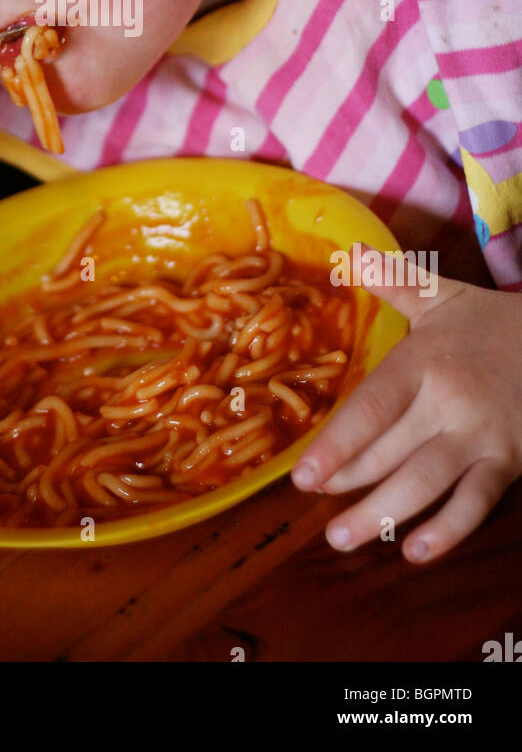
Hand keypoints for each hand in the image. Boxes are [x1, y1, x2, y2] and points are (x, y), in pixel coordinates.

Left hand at [291, 243, 521, 563]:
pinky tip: (416, 551)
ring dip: (383, 515)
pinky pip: (475, 503)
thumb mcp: (441, 294)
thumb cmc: (489, 323)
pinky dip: (447, 531)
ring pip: (425, 484)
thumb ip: (393, 280)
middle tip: (313, 505)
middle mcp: (448, 403)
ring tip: (343, 538)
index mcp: (423, 361)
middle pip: (389, 451)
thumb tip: (347, 252)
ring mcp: (481, 437)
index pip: (372, 409)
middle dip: (349, 481)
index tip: (302, 476)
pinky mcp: (507, 462)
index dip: (336, 445)